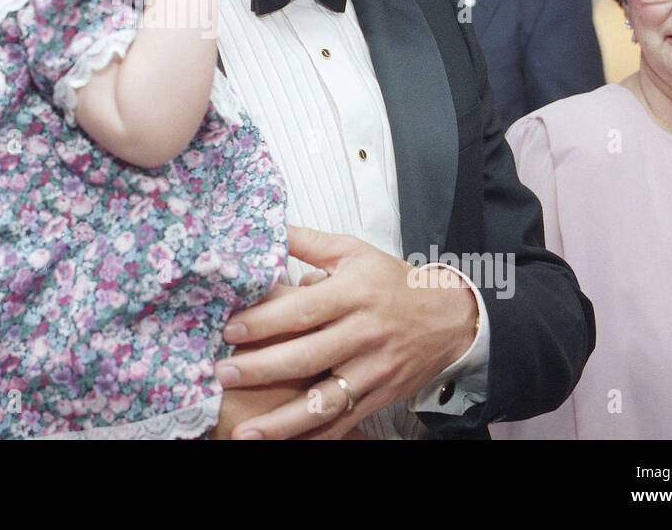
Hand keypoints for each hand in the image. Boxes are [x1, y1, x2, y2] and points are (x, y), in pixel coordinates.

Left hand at [216, 225, 478, 439]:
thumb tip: (265, 229)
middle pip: (306, 357)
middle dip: (260, 369)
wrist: (449, 317)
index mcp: (353, 295)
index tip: (229, 330)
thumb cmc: (391, 281)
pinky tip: (282, 442)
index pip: (303, 311)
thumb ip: (307, 242)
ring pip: (323, 401)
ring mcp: (371, 371)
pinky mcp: (378, 397)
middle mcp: (362, 335)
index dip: (264, 322)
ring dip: (282, 420)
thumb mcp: (353, 251)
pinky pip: (342, 423)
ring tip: (246, 433)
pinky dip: (313, 437)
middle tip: (222, 374)